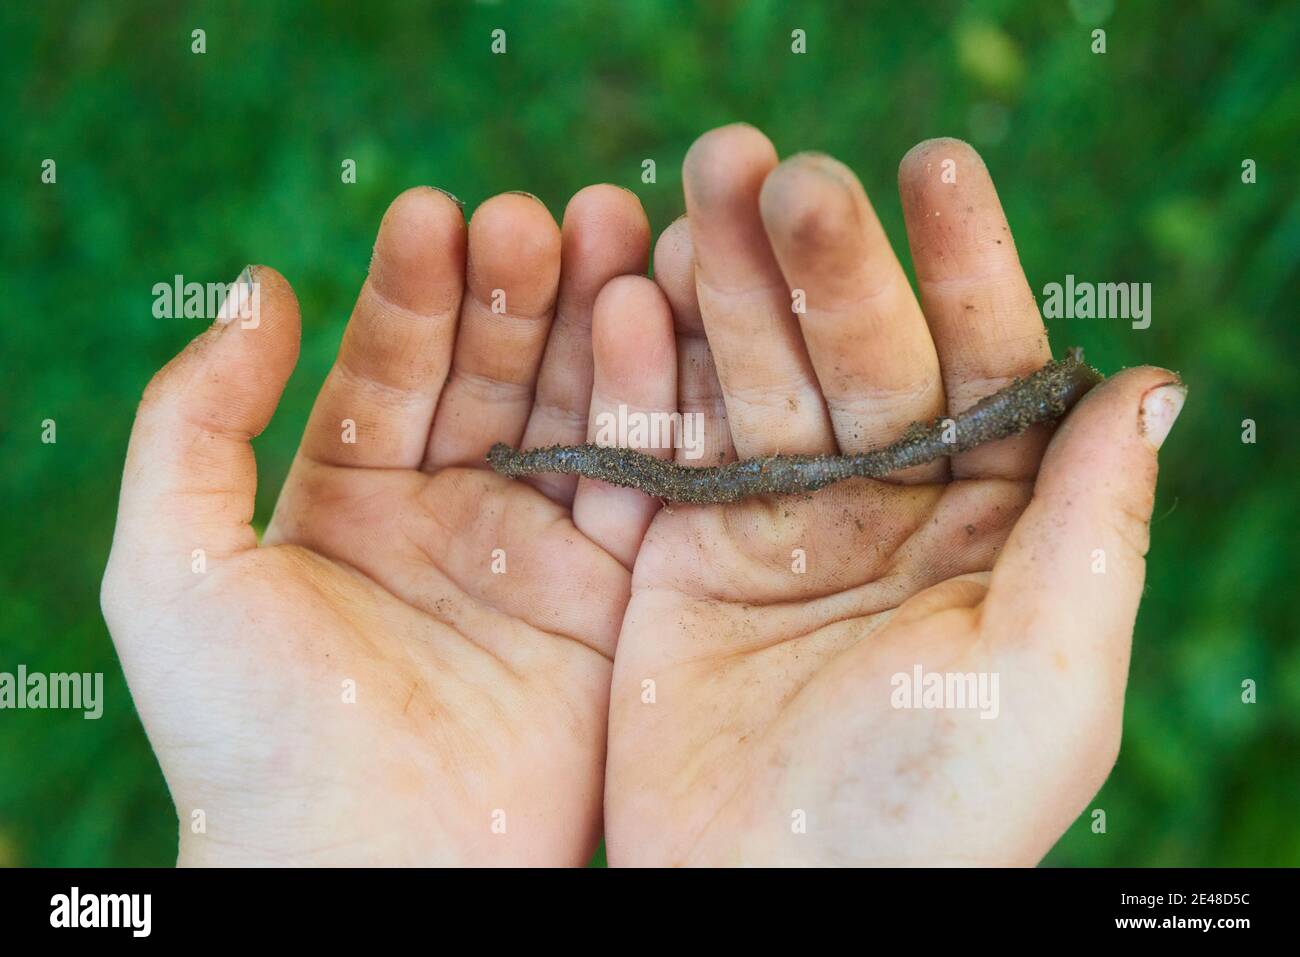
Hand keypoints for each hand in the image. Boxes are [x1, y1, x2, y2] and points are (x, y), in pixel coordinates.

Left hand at [102, 185, 662, 864]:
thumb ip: (194, 421)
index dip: (413, 289)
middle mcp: (453, 516)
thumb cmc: (246, 730)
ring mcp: (538, 555)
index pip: (394, 365)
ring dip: (590, 322)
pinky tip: (646, 324)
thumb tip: (258, 287)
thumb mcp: (171, 564)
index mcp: (352, 499)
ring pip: (574, 411)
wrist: (362, 873)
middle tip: (542, 211)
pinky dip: (647, 407)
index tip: (437, 212)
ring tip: (606, 230)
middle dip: (517, 289)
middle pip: (495, 374)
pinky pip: (637, 486)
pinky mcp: (612, 600)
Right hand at [604, 125, 1184, 865]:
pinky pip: (663, 442)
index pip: (985, 364)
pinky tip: (632, 286)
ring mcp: (775, 521)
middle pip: (857, 353)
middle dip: (824, 259)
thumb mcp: (1046, 673)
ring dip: (728, 280)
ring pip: (755, 375)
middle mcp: (884, 505)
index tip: (934, 165)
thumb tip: (1149, 381)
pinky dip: (645, 369)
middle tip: (782, 166)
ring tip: (703, 178)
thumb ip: (1093, 524)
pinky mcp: (679, 550)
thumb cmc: (936, 815)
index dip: (965, 265)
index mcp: (986, 524)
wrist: (770, 908)